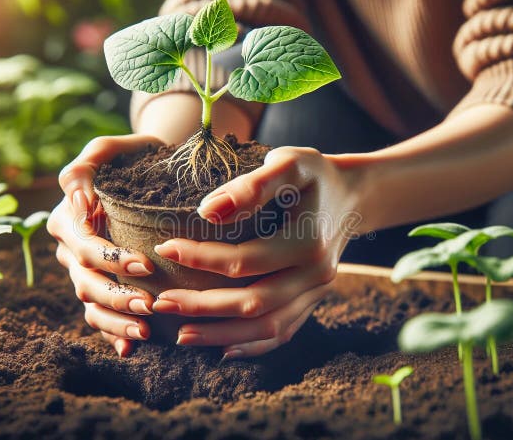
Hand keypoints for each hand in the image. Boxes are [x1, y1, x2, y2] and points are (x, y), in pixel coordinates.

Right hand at [47, 134, 164, 356]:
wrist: (154, 171)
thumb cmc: (137, 157)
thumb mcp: (114, 148)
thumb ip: (90, 160)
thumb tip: (78, 199)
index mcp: (70, 218)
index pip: (85, 246)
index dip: (111, 260)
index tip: (144, 265)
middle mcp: (72, 248)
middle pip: (87, 282)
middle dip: (116, 298)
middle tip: (150, 305)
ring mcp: (84, 271)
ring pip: (90, 304)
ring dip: (114, 321)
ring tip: (143, 332)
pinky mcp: (101, 285)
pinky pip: (99, 315)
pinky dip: (112, 334)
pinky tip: (130, 349)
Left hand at [151, 146, 363, 358]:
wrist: (352, 195)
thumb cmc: (313, 174)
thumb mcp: (289, 162)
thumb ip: (252, 187)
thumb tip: (207, 212)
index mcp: (308, 242)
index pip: (245, 260)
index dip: (201, 258)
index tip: (165, 248)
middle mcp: (317, 275)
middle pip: (254, 302)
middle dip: (203, 306)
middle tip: (160, 303)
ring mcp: (318, 293)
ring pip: (268, 326)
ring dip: (222, 335)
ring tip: (181, 334)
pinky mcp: (314, 301)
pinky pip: (284, 332)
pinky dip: (253, 345)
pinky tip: (222, 350)